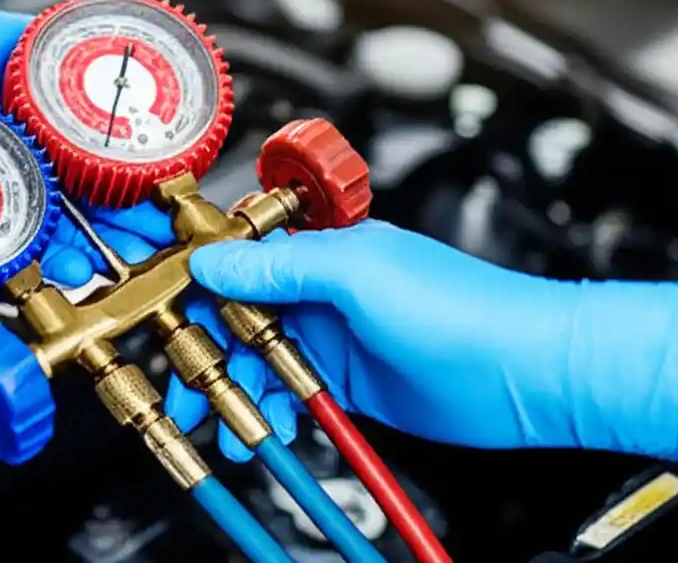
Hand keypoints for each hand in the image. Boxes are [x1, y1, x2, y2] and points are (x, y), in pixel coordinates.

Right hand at [173, 218, 677, 462]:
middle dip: (203, 352)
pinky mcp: (343, 380)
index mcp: (317, 250)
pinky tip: (267, 428)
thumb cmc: (462, 308)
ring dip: (234, 392)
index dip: (191, 282)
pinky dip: (269, 412)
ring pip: (256, 361)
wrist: (523, 373)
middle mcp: (319, 288)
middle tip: (183, 384)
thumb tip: (213, 258)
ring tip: (225, 424)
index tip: (154, 308)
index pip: (235, 258)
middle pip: (234, 317)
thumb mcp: (357, 274)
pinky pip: (286, 393)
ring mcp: (331, 336)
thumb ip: (280, 266)